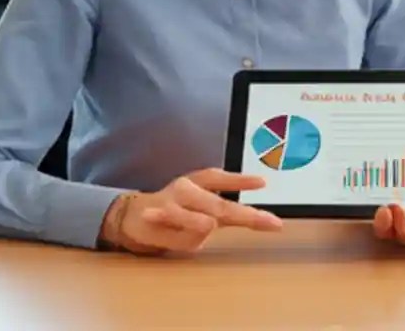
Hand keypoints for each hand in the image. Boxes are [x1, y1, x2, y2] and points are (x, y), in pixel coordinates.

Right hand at [100, 168, 282, 253]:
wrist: (137, 216)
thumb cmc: (178, 214)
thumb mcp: (204, 213)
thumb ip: (222, 217)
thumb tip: (235, 221)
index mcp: (201, 184)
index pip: (222, 180)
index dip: (241, 181)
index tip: (262, 182)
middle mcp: (187, 190)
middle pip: (217, 204)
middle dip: (244, 215)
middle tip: (267, 221)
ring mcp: (169, 203)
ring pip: (187, 214)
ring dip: (195, 219)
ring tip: (208, 224)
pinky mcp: (153, 218)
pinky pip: (162, 224)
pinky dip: (159, 219)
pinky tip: (154, 215)